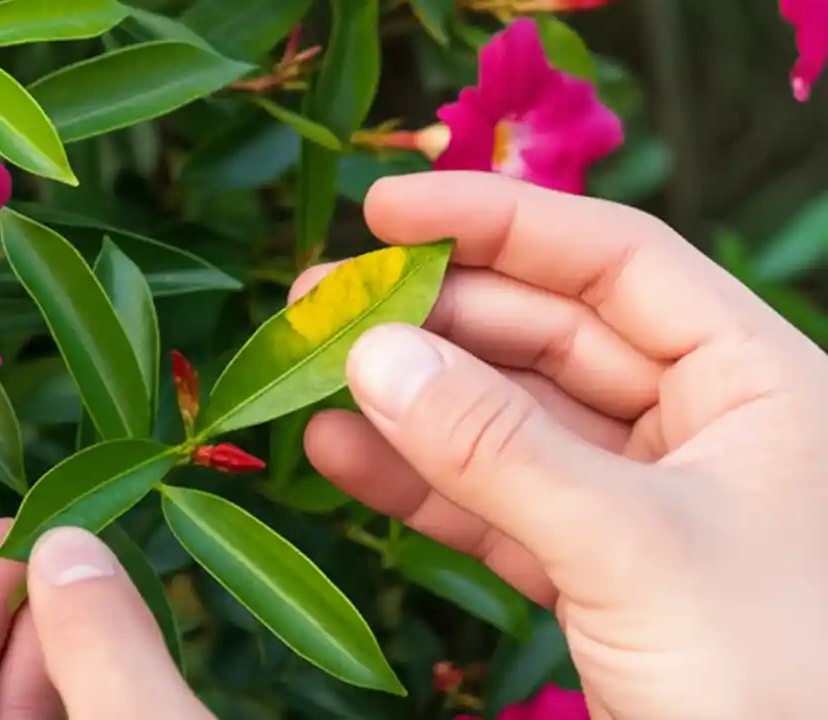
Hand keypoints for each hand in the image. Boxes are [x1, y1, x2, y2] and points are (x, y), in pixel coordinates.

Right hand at [300, 172, 827, 718]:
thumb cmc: (772, 675)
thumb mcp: (631, 547)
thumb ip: (497, 448)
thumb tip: (372, 354)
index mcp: (755, 381)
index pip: (615, 259)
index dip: (497, 224)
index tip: (387, 211)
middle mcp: (700, 423)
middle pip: (546, 334)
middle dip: (432, 319)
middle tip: (321, 302)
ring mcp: (640, 497)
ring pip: (509, 422)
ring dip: (409, 401)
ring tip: (307, 374)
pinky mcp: (595, 568)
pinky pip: (497, 502)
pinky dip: (421, 483)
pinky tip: (343, 454)